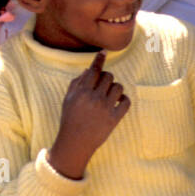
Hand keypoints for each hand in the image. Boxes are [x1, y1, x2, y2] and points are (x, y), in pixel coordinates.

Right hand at [48, 51, 129, 179]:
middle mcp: (94, 98)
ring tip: (109, 95)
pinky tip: (118, 102)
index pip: (93, 70)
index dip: (99, 60)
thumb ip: (76, 83)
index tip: (104, 52)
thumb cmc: (70, 119)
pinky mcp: (114, 118)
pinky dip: (124, 99)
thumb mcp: (68, 99)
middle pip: (108, 76)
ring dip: (115, 88)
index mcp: (81, 92)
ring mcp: (105, 108)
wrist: (75, 143)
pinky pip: (126, 101)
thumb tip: (89, 70)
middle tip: (102, 86)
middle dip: (106, 78)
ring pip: (118, 86)